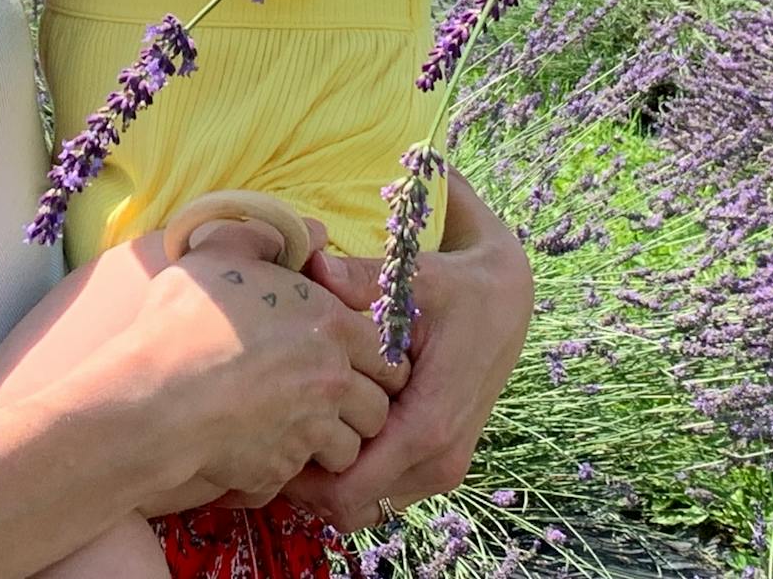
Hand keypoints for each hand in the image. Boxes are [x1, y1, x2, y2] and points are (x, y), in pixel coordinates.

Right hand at [120, 218, 407, 509]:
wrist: (152, 394)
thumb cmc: (185, 319)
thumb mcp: (223, 252)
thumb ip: (273, 236)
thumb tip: (316, 234)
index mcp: (329, 324)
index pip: (387, 351)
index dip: (371, 357)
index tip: (347, 360)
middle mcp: (331, 379)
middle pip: (379, 406)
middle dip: (362, 405)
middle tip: (331, 399)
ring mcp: (309, 429)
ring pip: (351, 448)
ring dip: (333, 442)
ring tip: (303, 428)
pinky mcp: (281, 469)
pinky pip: (305, 474)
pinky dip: (293, 465)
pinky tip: (267, 447)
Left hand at [278, 176, 532, 531]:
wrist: (505, 303)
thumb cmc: (455, 288)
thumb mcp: (413, 278)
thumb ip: (362, 279)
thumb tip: (315, 265)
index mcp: (428, 426)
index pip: (349, 490)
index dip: (300, 477)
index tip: (267, 436)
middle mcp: (438, 461)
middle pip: (349, 508)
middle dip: (305, 483)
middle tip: (271, 433)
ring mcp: (442, 468)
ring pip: (365, 507)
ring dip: (328, 481)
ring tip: (296, 431)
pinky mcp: (439, 464)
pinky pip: (383, 492)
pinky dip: (352, 476)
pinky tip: (330, 430)